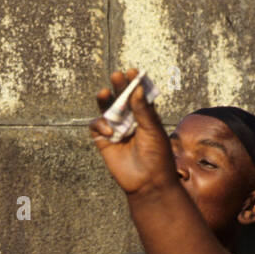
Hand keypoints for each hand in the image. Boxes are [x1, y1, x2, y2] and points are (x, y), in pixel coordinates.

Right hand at [88, 69, 178, 196]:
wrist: (148, 182)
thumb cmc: (157, 156)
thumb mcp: (153, 130)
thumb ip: (143, 110)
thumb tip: (137, 89)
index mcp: (145, 115)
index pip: (138, 94)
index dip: (134, 82)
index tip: (133, 72)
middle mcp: (130, 120)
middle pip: (121, 98)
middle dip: (118, 86)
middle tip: (116, 76)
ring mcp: (116, 129)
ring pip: (106, 109)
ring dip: (104, 100)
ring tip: (103, 92)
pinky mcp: (104, 141)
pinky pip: (97, 126)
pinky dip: (101, 125)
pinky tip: (111, 132)